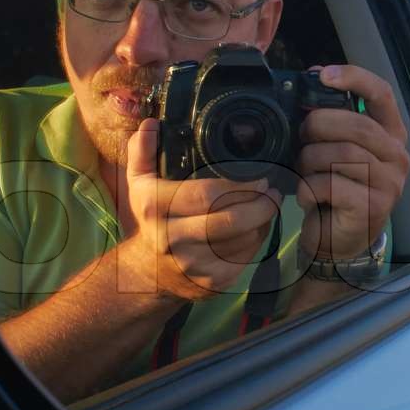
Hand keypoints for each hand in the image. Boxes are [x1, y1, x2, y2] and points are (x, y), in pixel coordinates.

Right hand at [118, 118, 282, 299]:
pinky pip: (245, 260)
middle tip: (272, 193)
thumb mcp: (137, 185)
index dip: (240, 186)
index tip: (261, 178)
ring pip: (243, 241)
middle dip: (260, 205)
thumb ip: (142, 152)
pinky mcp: (211, 284)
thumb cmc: (150, 221)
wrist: (147, 274)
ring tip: (267, 208)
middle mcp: (171, 239)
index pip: (207, 195)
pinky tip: (256, 230)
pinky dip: (256, 243)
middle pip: (230, 221)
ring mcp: (192, 265)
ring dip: (262, 223)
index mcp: (156, 208)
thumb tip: (151, 125)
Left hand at [295, 64, 409, 259]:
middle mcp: (397, 156)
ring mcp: (389, 183)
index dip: (353, 78)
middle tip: (302, 138)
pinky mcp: (372, 207)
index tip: (322, 75)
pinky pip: (329, 184)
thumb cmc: (336, 189)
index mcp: (391, 134)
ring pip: (339, 154)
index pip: (381, 93)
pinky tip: (308, 195)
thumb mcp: (338, 149)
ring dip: (309, 161)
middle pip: (355, 124)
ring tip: (305, 172)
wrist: (340, 241)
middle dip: (317, 127)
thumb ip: (333, 118)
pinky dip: (308, 188)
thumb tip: (313, 76)